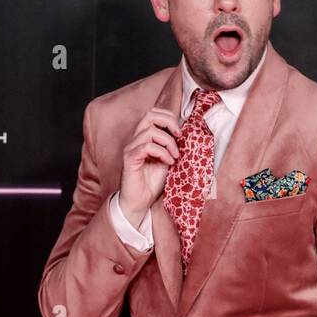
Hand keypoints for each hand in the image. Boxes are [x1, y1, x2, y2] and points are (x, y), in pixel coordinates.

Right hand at [118, 108, 181, 226]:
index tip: (181, 132)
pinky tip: (168, 163)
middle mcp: (136, 139)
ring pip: (150, 131)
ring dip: (168, 142)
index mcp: (144, 137)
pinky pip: (146, 146)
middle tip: (179, 136)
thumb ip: (172, 146)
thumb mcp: (167, 160)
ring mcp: (131, 148)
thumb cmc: (152, 183)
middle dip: (169, 122)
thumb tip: (186, 134)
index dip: (169, 117)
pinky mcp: (130, 158)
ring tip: (175, 157)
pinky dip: (161, 153)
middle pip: (150, 114)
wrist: (139, 202)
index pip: (154, 114)